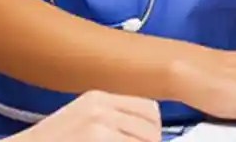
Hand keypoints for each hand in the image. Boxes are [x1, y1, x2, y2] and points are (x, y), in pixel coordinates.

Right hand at [13, 91, 161, 141]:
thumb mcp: (82, 121)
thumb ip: (111, 121)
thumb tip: (145, 133)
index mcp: (98, 98)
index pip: (149, 109)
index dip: (154, 130)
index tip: (150, 141)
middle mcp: (101, 107)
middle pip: (151, 129)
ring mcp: (99, 125)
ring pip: (145, 141)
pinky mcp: (97, 139)